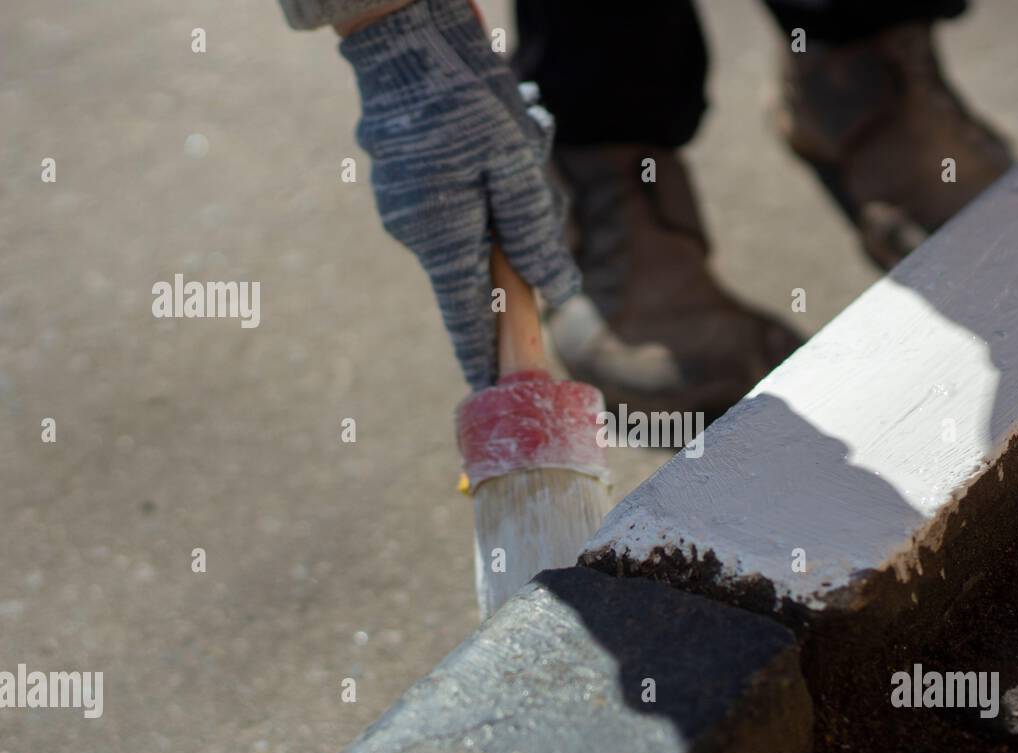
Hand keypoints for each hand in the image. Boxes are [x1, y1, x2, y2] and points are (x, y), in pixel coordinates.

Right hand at [340, 0, 579, 389]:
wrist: (402, 36)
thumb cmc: (460, 97)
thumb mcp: (513, 167)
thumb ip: (534, 233)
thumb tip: (559, 290)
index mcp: (440, 237)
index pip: (467, 318)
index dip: (483, 357)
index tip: (492, 394)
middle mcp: (416, 231)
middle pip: (487, 260)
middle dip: (523, 224)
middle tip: (533, 155)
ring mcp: (404, 206)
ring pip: (479, 222)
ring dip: (509, 184)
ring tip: (513, 123)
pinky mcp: (404, 182)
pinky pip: (459, 196)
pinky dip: (484, 170)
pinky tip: (492, 122)